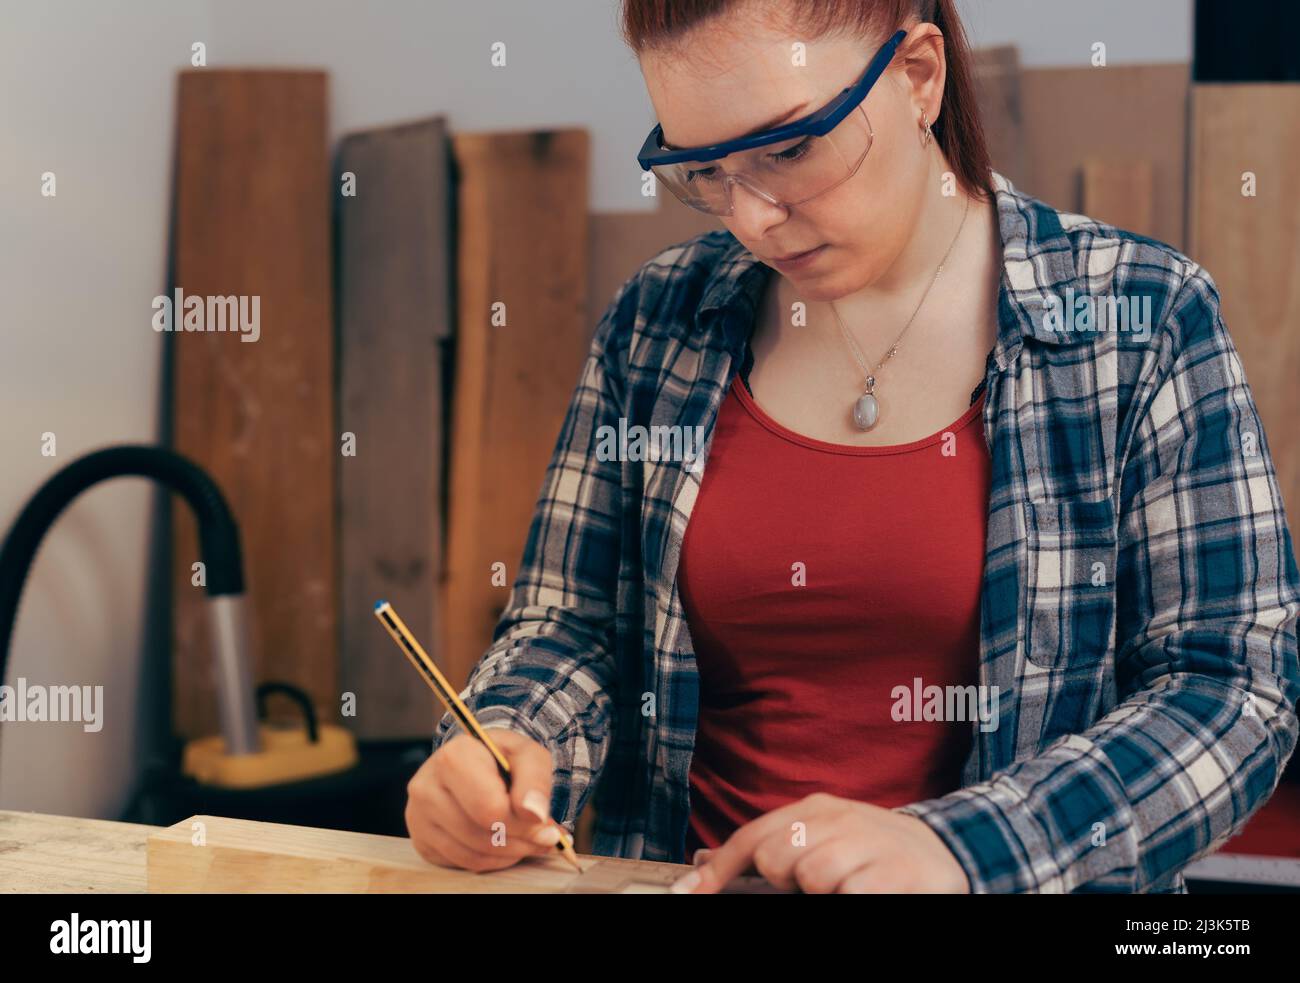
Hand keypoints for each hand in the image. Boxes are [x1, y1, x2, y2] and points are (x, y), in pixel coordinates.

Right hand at [406, 727, 563, 871]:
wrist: (475, 763)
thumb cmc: (502, 758)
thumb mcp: (527, 755)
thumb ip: (536, 780)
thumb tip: (535, 815)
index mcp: (453, 757)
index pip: (489, 808)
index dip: (523, 822)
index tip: (545, 822)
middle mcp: (426, 786)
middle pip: (482, 835)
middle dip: (521, 840)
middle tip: (543, 836)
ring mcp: (418, 816)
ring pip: (473, 854)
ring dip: (510, 853)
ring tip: (528, 839)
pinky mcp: (421, 840)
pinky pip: (463, 864)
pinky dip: (492, 860)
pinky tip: (505, 843)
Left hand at [673, 793, 970, 892]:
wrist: (945, 852)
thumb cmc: (872, 852)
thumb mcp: (820, 839)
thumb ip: (767, 848)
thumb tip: (704, 864)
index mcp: (817, 808)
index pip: (754, 835)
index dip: (721, 868)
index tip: (690, 892)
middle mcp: (839, 819)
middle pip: (777, 857)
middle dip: (786, 879)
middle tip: (815, 883)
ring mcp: (867, 844)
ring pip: (812, 877)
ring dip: (822, 891)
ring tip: (847, 885)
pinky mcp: (894, 875)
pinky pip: (848, 894)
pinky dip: (848, 896)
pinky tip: (861, 891)